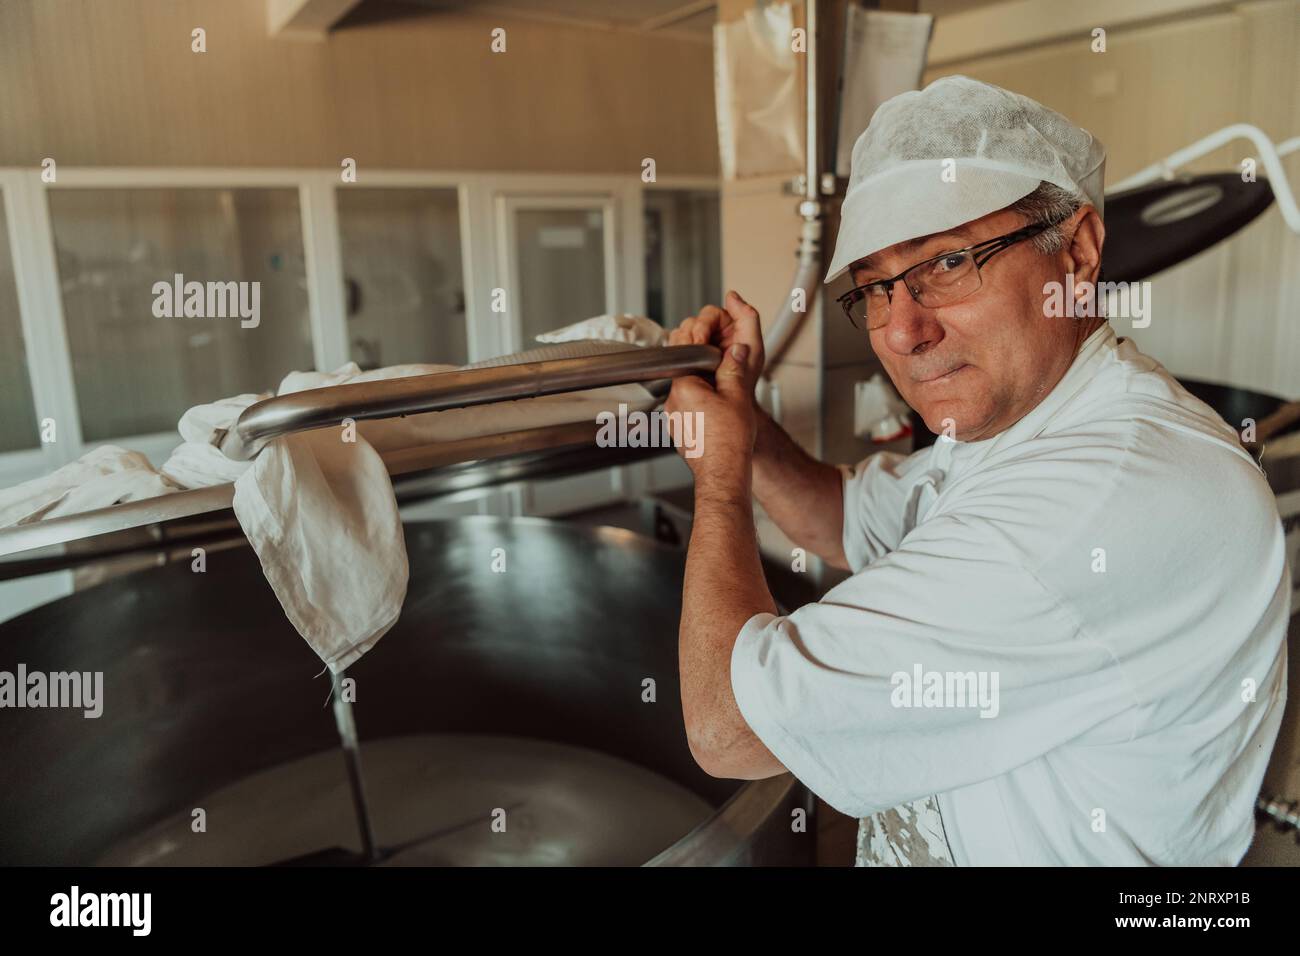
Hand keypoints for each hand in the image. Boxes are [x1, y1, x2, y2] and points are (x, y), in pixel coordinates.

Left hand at [664, 291, 764, 491]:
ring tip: (722, 397)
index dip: (697, 340)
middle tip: (721, 369)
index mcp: (682, 388)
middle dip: (702, 366)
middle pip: (684, 371)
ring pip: (685, 391)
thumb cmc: (728, 444)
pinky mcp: (678, 432)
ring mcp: (672, 419)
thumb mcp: (737, 396)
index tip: (705, 335)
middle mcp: (672, 402)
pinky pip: (686, 409)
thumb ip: (733, 368)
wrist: (723, 475)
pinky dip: (699, 405)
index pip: (683, 352)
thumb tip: (734, 350)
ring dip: (701, 387)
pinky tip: (716, 414)